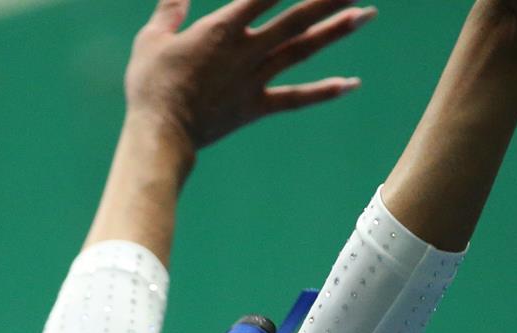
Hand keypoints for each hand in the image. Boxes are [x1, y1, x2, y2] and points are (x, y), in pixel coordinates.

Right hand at [125, 0, 375, 150]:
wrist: (160, 135)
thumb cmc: (149, 86)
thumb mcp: (152, 40)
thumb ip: (169, 11)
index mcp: (221, 29)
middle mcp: (246, 50)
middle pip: (295, 17)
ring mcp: (255, 79)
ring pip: (303, 50)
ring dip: (336, 31)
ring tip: (366, 14)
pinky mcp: (256, 106)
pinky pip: (296, 99)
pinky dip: (324, 91)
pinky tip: (351, 84)